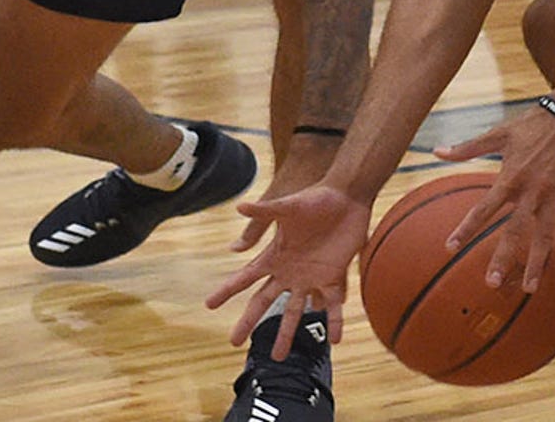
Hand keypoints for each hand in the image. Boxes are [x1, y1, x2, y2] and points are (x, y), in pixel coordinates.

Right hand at [210, 184, 367, 358]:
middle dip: (249, 322)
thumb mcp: (289, 205)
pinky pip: (333, 304)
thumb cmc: (315, 199)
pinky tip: (334, 340)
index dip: (227, 291)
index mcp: (274, 256)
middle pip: (264, 302)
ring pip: (295, 312)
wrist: (345, 198)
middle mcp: (288, 272)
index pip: (245, 278)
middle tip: (234, 343)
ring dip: (287, 333)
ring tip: (279, 357)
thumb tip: (240, 205)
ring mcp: (311, 277)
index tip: (208, 304)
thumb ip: (266, 210)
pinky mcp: (333, 276)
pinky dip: (334, 322)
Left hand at [433, 109, 554, 292]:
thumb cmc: (535, 122)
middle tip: (492, 283)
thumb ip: (468, 148)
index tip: (450, 247)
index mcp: (510, 177)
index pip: (483, 209)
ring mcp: (554, 195)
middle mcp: (532, 191)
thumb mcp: (500, 133)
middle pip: (516, 231)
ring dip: (538, 262)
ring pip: (545, 235)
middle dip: (504, 258)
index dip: (466, 229)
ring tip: (530, 287)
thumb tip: (437, 151)